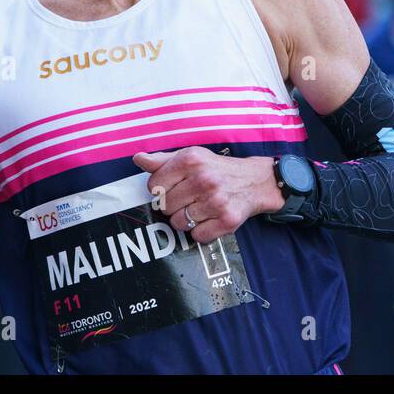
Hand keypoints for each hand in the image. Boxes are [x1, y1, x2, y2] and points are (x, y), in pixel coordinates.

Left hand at [133, 148, 280, 243]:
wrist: (255, 181)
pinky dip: (201, 231)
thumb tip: (138, 159)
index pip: (154, 185)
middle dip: (173, 204)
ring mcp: (216, 201)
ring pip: (179, 224)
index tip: (173, 187)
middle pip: (165, 206)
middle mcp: (203, 180)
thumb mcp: (191, 157)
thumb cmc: (216, 169)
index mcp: (191, 160)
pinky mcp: (227, 221)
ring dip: (186, 219)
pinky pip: (197, 236)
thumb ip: (162, 160)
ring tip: (199, 208)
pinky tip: (209, 218)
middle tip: (188, 198)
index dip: (160, 189)